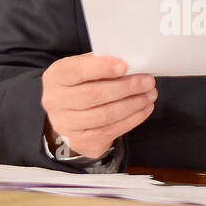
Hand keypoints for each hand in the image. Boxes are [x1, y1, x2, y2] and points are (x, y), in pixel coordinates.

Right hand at [42, 54, 156, 157]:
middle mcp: (55, 101)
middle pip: (94, 95)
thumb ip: (100, 64)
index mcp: (56, 76)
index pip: (78, 70)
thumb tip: (131, 64)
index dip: (102, 68)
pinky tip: (144, 109)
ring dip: (133, 104)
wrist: (68, 115)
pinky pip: (110, 131)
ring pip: (105, 115)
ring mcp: (65, 124)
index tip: (125, 65)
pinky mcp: (80, 141)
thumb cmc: (81, 85)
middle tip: (148, 81)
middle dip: (126, 87)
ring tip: (150, 95)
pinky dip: (132, 119)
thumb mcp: (84, 69)